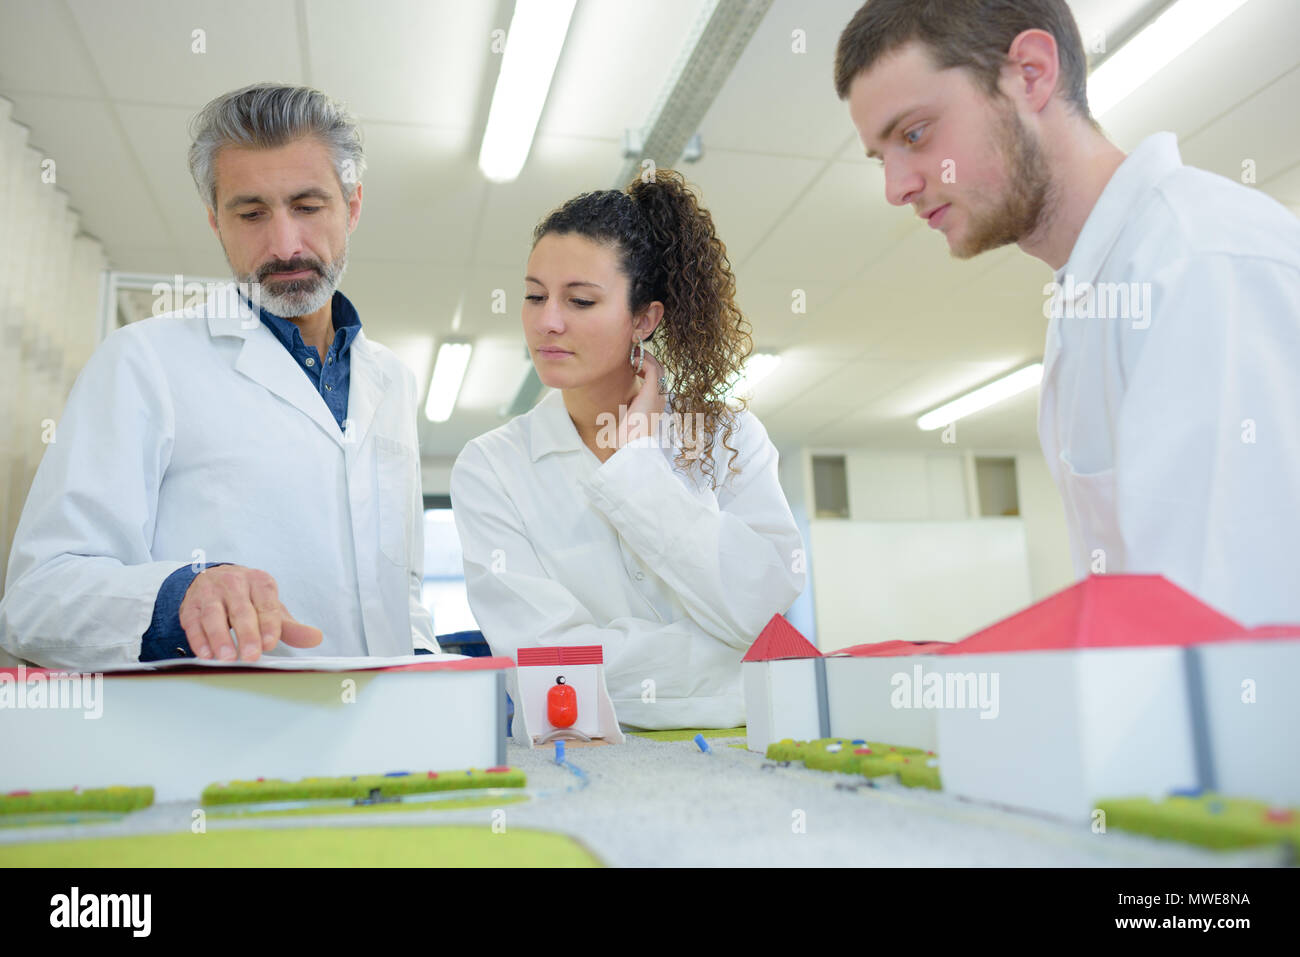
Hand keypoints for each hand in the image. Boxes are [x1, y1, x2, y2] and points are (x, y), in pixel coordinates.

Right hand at [178, 565, 322, 661]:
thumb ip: (291, 627)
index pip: (266, 604)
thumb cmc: (248, 598)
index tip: (270, 643)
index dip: (269, 625)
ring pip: (213, 615)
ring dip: (219, 637)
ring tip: (226, 658)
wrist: (213, 578)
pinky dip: (199, 639)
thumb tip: (315, 638)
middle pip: (241, 610)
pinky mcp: (190, 605)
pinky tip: (206, 654)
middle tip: (251, 656)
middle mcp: (234, 583)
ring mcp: (210, 593)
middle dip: (247, 634)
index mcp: (259, 582)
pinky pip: (193, 622)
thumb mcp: (271, 608)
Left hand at [622, 347, 666, 445]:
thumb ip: (620, 411)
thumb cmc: (623, 439)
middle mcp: (658, 399)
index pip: (654, 381)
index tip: (631, 362)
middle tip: (632, 352)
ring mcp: (657, 396)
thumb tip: (606, 410)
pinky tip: (632, 360)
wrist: (629, 447)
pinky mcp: (652, 393)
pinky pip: (653, 369)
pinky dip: (644, 361)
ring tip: (632, 352)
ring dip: (646, 357)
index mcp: (653, 405)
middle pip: (659, 372)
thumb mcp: (620, 421)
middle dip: (646, 359)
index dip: (644, 368)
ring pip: (658, 368)